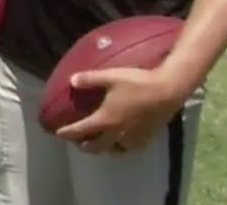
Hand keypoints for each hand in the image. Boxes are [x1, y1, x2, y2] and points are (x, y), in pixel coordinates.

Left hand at [54, 66, 188, 153]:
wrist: (168, 91)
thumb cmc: (137, 83)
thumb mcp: (110, 76)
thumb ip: (90, 79)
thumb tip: (71, 81)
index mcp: (106, 119)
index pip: (82, 130)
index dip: (68, 132)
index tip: (58, 133)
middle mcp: (117, 132)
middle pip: (97, 146)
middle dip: (85, 146)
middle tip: (78, 143)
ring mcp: (133, 137)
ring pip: (114, 150)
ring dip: (104, 149)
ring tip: (100, 144)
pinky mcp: (147, 138)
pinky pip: (130, 149)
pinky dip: (122, 148)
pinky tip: (123, 143)